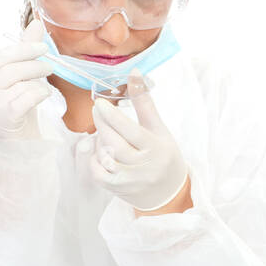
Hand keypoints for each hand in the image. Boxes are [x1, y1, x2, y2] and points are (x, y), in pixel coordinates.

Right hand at [0, 19, 52, 139]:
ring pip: (18, 82)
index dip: (21, 50)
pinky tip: (43, 95)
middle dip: (33, 64)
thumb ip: (22, 52)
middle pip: (8, 68)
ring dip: (37, 81)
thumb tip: (37, 24)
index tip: (42, 48)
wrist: (11, 150)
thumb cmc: (12, 110)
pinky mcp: (0, 119)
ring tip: (44, 85)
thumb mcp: (14, 81)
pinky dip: (39, 93)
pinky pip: (25, 97)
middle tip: (49, 67)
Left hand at [89, 70, 190, 211]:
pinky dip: (96, 160)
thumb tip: (134, 73)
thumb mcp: (159, 129)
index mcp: (156, 148)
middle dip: (102, 123)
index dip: (112, 116)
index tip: (100, 103)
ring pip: (105, 156)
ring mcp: (131, 180)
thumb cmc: (163, 155)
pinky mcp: (120, 189)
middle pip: (114, 142)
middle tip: (98, 110)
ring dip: (101, 142)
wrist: (169, 192)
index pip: (130, 131)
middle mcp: (144, 166)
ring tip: (105, 133)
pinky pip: (98, 173)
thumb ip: (145, 104)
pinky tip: (102, 153)